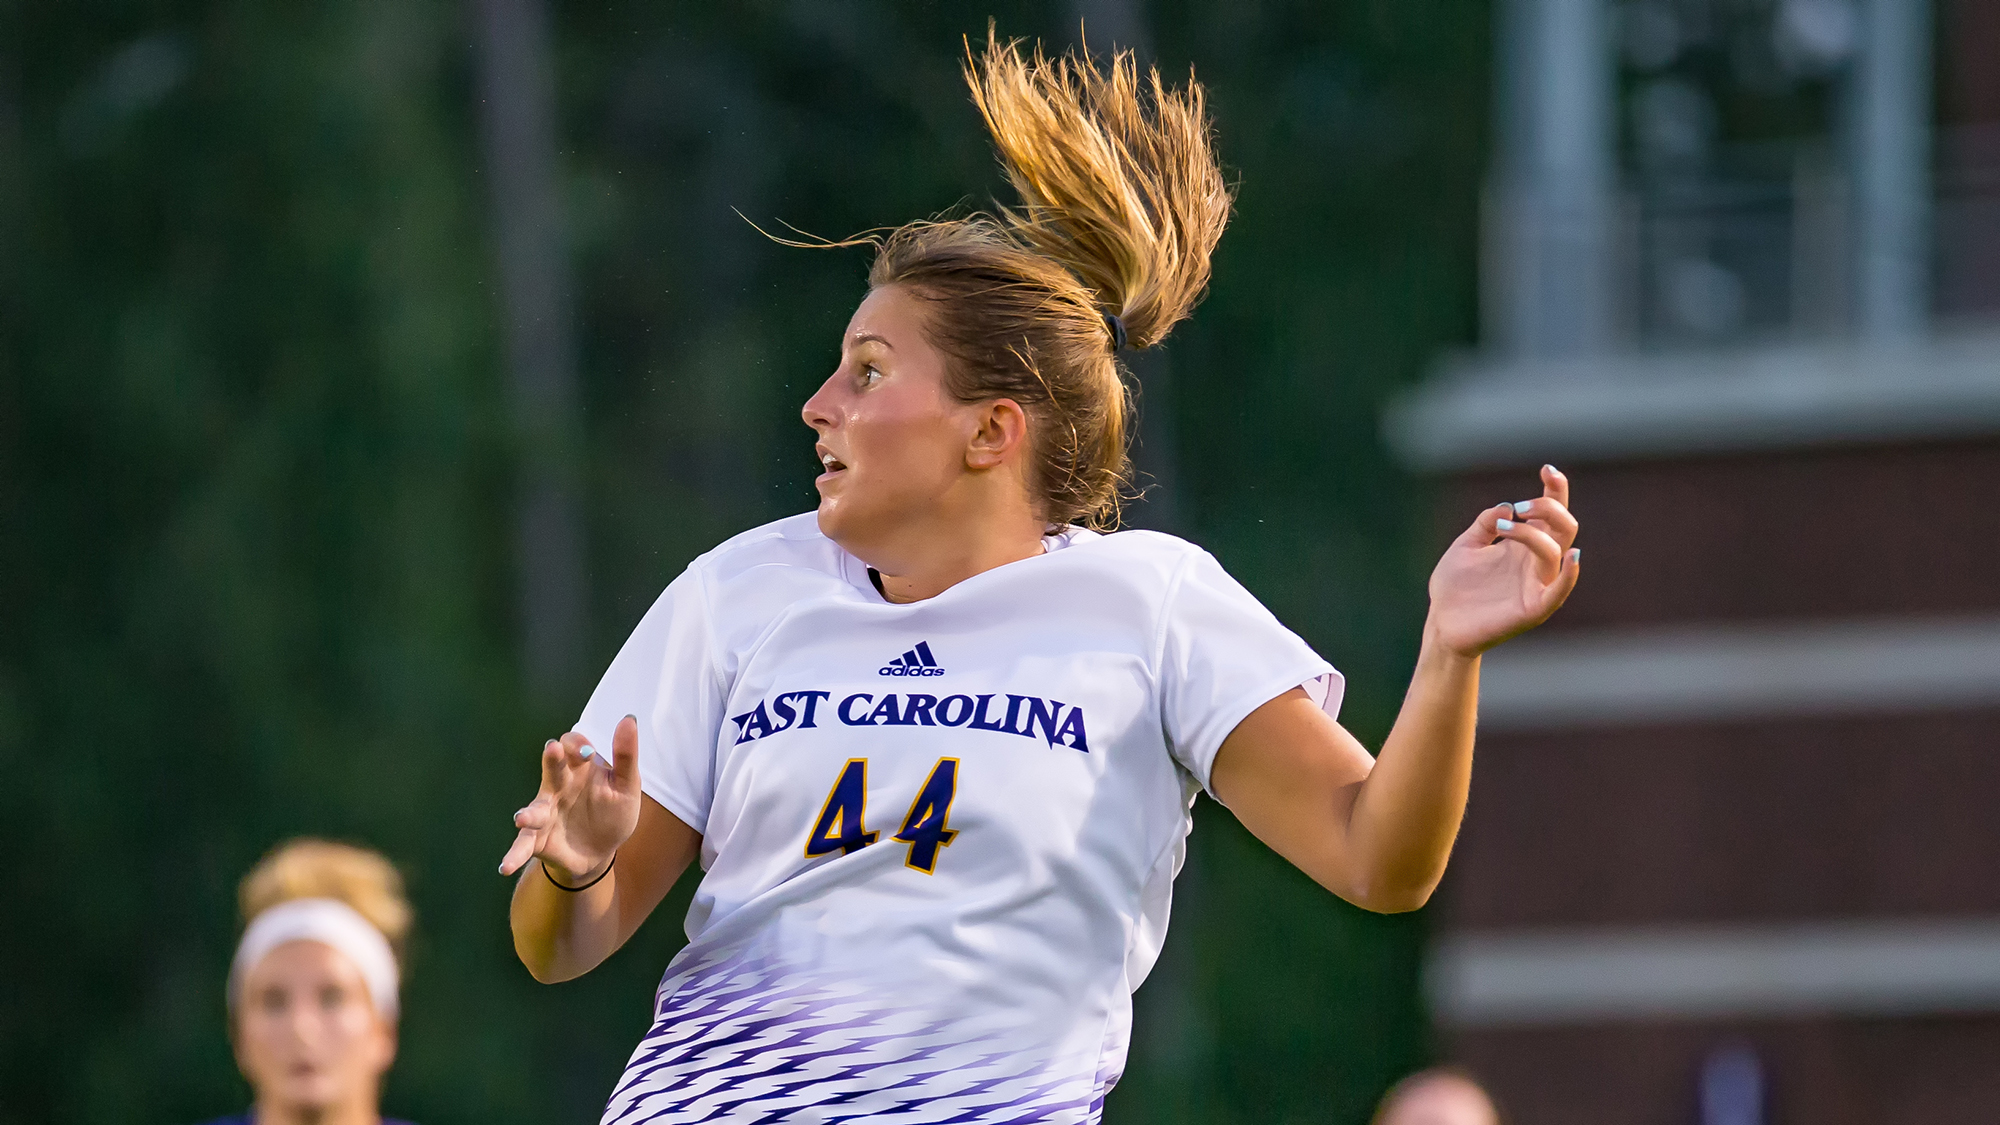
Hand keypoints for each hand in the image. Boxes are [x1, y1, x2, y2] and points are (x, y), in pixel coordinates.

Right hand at [498, 716, 643, 882]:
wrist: (601, 851)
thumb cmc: (613, 812)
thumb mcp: (627, 786)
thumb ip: (626, 756)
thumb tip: (629, 719)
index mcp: (580, 769)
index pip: (573, 746)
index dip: (578, 745)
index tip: (589, 752)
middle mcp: (558, 786)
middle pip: (552, 768)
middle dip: (553, 759)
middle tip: (554, 750)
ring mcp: (545, 812)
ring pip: (534, 808)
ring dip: (529, 813)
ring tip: (523, 819)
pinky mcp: (537, 838)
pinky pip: (523, 845)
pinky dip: (514, 855)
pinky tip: (505, 866)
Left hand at [1427, 464, 1580, 656]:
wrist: (1441, 624)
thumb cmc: (1455, 586)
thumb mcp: (1465, 545)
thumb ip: (1485, 523)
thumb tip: (1508, 505)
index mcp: (1522, 544)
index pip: (1550, 513)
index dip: (1556, 489)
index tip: (1547, 469)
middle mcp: (1534, 561)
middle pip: (1564, 527)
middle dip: (1549, 507)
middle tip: (1520, 506)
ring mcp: (1537, 584)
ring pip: (1556, 551)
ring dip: (1533, 534)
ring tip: (1505, 528)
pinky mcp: (1533, 608)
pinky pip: (1559, 591)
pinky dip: (1569, 574)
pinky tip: (1572, 556)